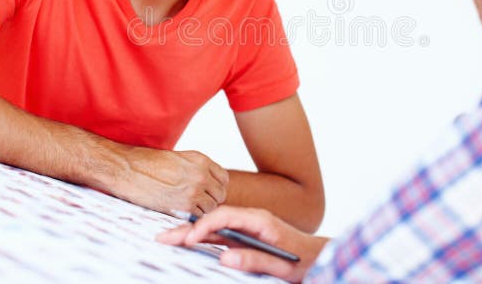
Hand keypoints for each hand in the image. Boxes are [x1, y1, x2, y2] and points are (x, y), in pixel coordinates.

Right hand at [115, 148, 228, 214]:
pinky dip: (192, 218)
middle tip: (196, 203)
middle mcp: (201, 174)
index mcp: (201, 160)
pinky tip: (179, 212)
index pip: (223, 178)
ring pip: (211, 208)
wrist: (127, 169)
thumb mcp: (178, 159)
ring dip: (202, 210)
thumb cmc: (146, 163)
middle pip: (220, 194)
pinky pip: (199, 217)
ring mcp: (194, 191)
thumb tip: (206, 184)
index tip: (207, 192)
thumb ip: (195, 170)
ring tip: (186, 208)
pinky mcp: (183, 206)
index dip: (216, 187)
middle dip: (211, 200)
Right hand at [157, 206, 328, 282]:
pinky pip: (219, 236)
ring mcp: (246, 228)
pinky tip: (186, 242)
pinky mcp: (244, 237)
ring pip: (213, 228)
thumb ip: (255, 260)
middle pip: (214, 220)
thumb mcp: (282, 265)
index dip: (205, 226)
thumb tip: (224, 257)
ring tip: (166, 239)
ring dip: (191, 233)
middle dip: (188, 228)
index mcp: (261, 220)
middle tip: (163, 237)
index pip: (225, 216)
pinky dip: (202, 239)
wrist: (319, 257)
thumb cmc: (304, 261)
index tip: (189, 239)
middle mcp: (251, 220)